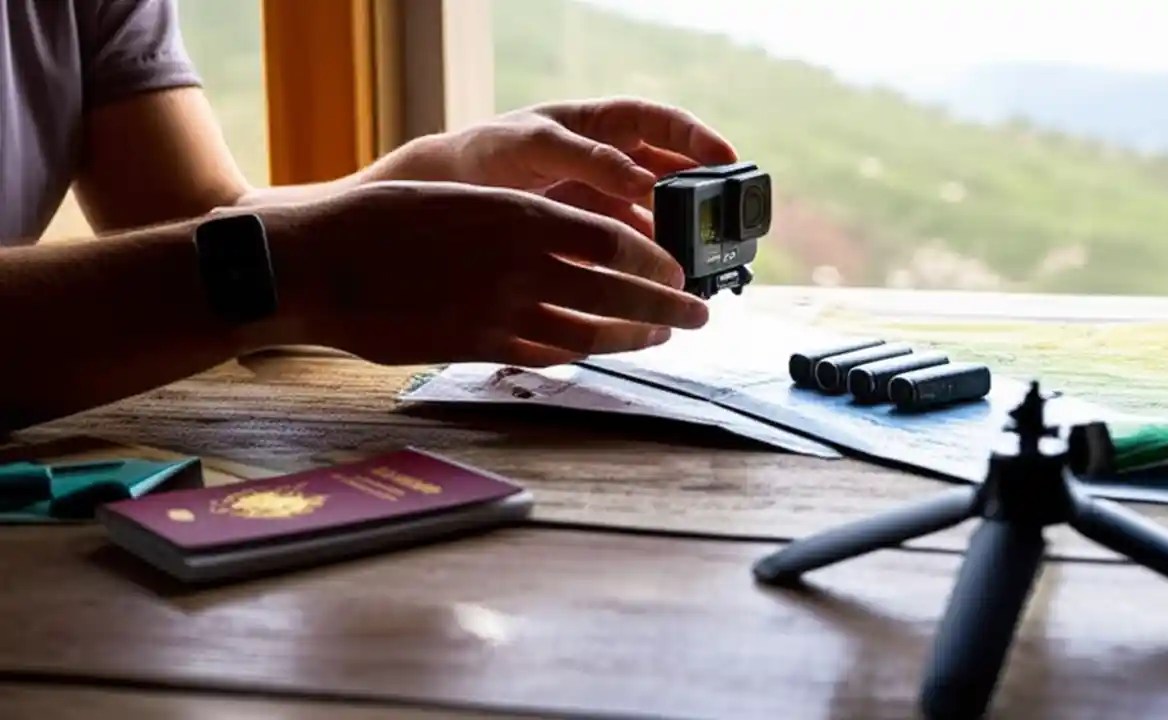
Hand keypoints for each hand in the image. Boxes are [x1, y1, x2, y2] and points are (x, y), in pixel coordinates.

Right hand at [267, 180, 708, 367]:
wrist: (319, 265)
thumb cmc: (381, 223)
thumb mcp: (458, 199)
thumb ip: (515, 220)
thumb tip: (565, 238)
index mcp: (519, 216)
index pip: (613, 240)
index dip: (655, 261)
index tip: (678, 271)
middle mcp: (521, 264)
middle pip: (618, 290)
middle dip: (669, 306)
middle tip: (700, 314)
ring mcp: (501, 311)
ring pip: (591, 330)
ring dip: (637, 336)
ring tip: (664, 338)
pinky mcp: (477, 347)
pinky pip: (546, 355)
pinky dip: (581, 355)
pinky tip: (599, 355)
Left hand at [376, 97, 739, 236]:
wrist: (443, 195)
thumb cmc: (485, 154)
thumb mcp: (536, 146)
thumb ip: (590, 160)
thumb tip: (644, 182)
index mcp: (602, 125)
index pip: (664, 125)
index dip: (701, 140)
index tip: (729, 159)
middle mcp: (611, 162)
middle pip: (674, 176)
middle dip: (703, 198)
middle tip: (725, 222)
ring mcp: (604, 201)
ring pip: (659, 217)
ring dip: (680, 239)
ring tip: (698, 263)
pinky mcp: (591, 237)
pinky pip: (633, 248)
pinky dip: (650, 264)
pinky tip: (660, 283)